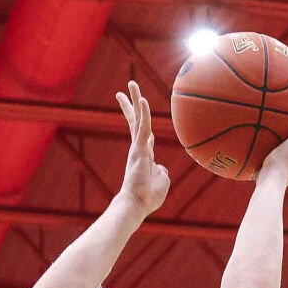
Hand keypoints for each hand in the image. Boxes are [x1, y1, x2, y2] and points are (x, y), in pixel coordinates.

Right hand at [116, 80, 169, 215]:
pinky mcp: (138, 149)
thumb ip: (162, 172)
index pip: (143, 133)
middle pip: (135, 121)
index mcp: (144, 155)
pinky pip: (143, 127)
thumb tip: (161, 168)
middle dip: (131, 104)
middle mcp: (139, 148)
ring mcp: (137, 147)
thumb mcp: (161, 182)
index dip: (142, 121)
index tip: (140, 108)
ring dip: (134, 100)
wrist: (137, 204)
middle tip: (126, 88)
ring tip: (131, 83)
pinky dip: (144, 113)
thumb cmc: (149, 198)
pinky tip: (143, 100)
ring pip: (137, 118)